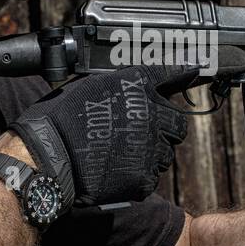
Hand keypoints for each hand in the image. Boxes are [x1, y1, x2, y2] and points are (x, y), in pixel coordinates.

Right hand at [9, 64, 199, 206]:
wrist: (47, 156)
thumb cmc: (60, 118)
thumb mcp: (90, 85)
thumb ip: (120, 85)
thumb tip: (138, 84)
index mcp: (136, 87)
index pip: (170, 74)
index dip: (185, 71)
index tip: (197, 67)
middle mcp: (150, 115)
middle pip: (178, 123)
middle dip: (166, 128)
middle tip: (144, 133)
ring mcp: (149, 148)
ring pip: (167, 153)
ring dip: (152, 153)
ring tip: (122, 154)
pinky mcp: (143, 177)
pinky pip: (152, 175)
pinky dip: (139, 175)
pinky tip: (116, 171)